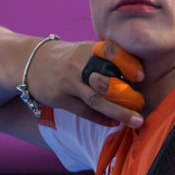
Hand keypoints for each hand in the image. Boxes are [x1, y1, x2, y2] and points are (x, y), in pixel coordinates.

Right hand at [29, 39, 145, 127]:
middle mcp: (79, 65)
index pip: (110, 53)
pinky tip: (114, 123)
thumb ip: (107, 59)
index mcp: (88, 50)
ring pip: (96, 100)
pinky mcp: (59, 98)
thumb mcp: (85, 50)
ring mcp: (68, 83)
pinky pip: (83, 111)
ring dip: (118, 112)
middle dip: (126, 96)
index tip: (142, 77)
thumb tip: (138, 74)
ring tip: (136, 121)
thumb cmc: (68, 58)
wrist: (30, 62)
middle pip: (105, 82)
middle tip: (143, 105)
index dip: (127, 64)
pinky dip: (100, 118)